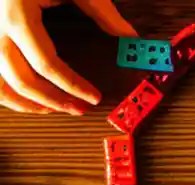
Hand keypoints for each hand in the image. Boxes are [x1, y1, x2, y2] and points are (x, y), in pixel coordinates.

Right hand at [0, 0, 134, 114]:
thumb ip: (103, 12)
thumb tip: (130, 37)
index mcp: (16, 12)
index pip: (45, 63)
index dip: (71, 85)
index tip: (93, 97)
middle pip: (19, 78)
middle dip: (51, 100)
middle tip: (79, 109)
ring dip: (23, 102)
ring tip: (52, 109)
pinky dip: (3, 91)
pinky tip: (25, 98)